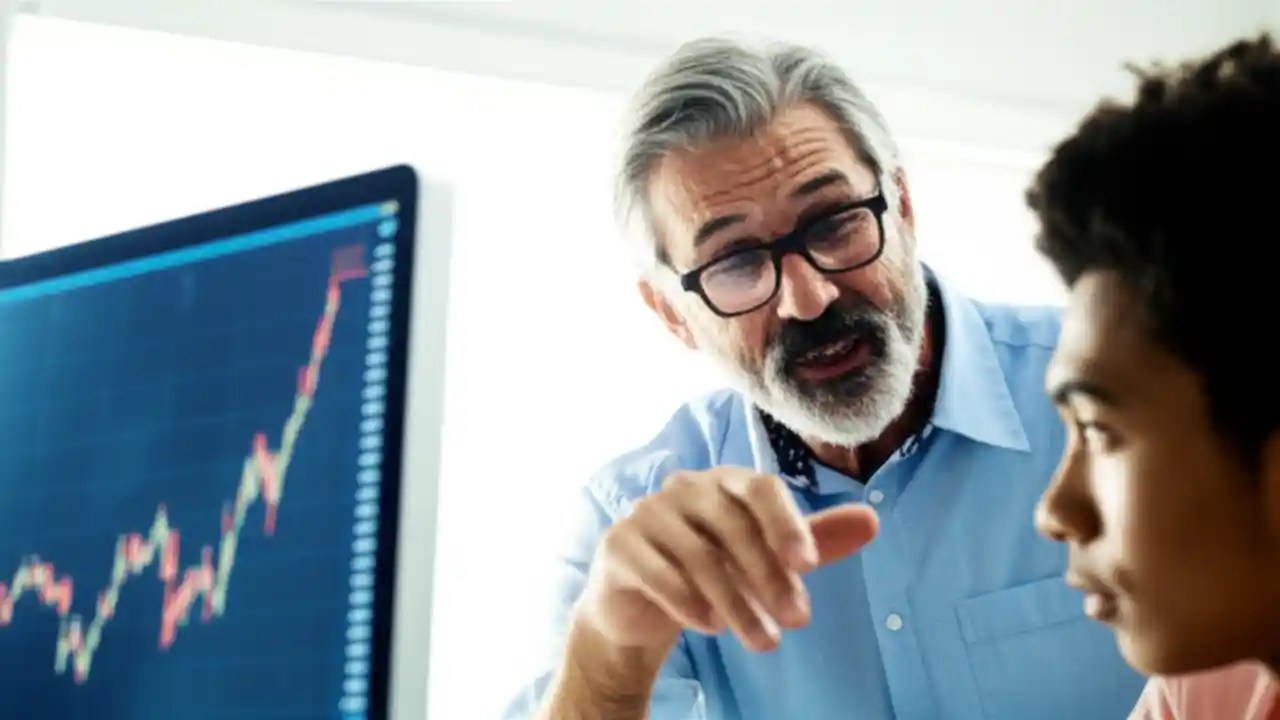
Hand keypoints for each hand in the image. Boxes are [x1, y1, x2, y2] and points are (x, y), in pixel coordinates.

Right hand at [576, 467, 878, 654]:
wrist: (640, 604)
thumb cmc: (712, 571)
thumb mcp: (766, 559)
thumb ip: (814, 540)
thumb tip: (872, 521)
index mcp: (724, 482)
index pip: (760, 488)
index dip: (786, 523)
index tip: (808, 567)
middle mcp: (684, 488)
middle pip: (733, 525)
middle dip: (769, 578)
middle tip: (797, 622)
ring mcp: (647, 512)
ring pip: (700, 556)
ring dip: (737, 603)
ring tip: (764, 642)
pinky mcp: (619, 544)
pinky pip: (659, 572)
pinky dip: (689, 602)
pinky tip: (711, 627)